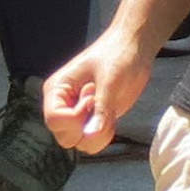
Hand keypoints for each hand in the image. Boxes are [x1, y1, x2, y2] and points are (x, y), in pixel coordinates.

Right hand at [43, 30, 151, 155]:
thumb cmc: (119, 54)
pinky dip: (104, 135)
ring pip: (80, 143)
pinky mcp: (93, 119)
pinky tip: (112, 115)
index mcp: (57, 89)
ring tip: (108, 107)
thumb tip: (91, 136)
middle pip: (65, 137)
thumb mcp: (111, 80)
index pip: (54, 121)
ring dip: (98, 133)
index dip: (75, 119)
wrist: (135, 47)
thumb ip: (101, 109)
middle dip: (87, 128)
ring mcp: (78, 114)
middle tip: (101, 101)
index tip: (93, 100)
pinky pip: (93, 141)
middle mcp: (63, 105)